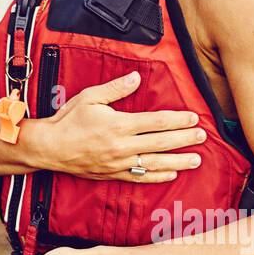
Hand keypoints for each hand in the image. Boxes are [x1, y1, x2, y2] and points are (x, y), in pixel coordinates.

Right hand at [26, 71, 207, 181]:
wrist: (50, 148)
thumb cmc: (69, 120)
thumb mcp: (90, 97)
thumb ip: (116, 89)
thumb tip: (137, 77)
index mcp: (119, 124)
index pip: (157, 122)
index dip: (178, 120)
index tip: (193, 118)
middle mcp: (122, 146)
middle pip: (161, 142)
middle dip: (184, 139)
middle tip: (203, 137)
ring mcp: (119, 162)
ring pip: (155, 163)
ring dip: (178, 161)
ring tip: (196, 159)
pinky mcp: (113, 174)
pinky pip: (140, 176)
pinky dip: (158, 176)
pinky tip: (172, 174)